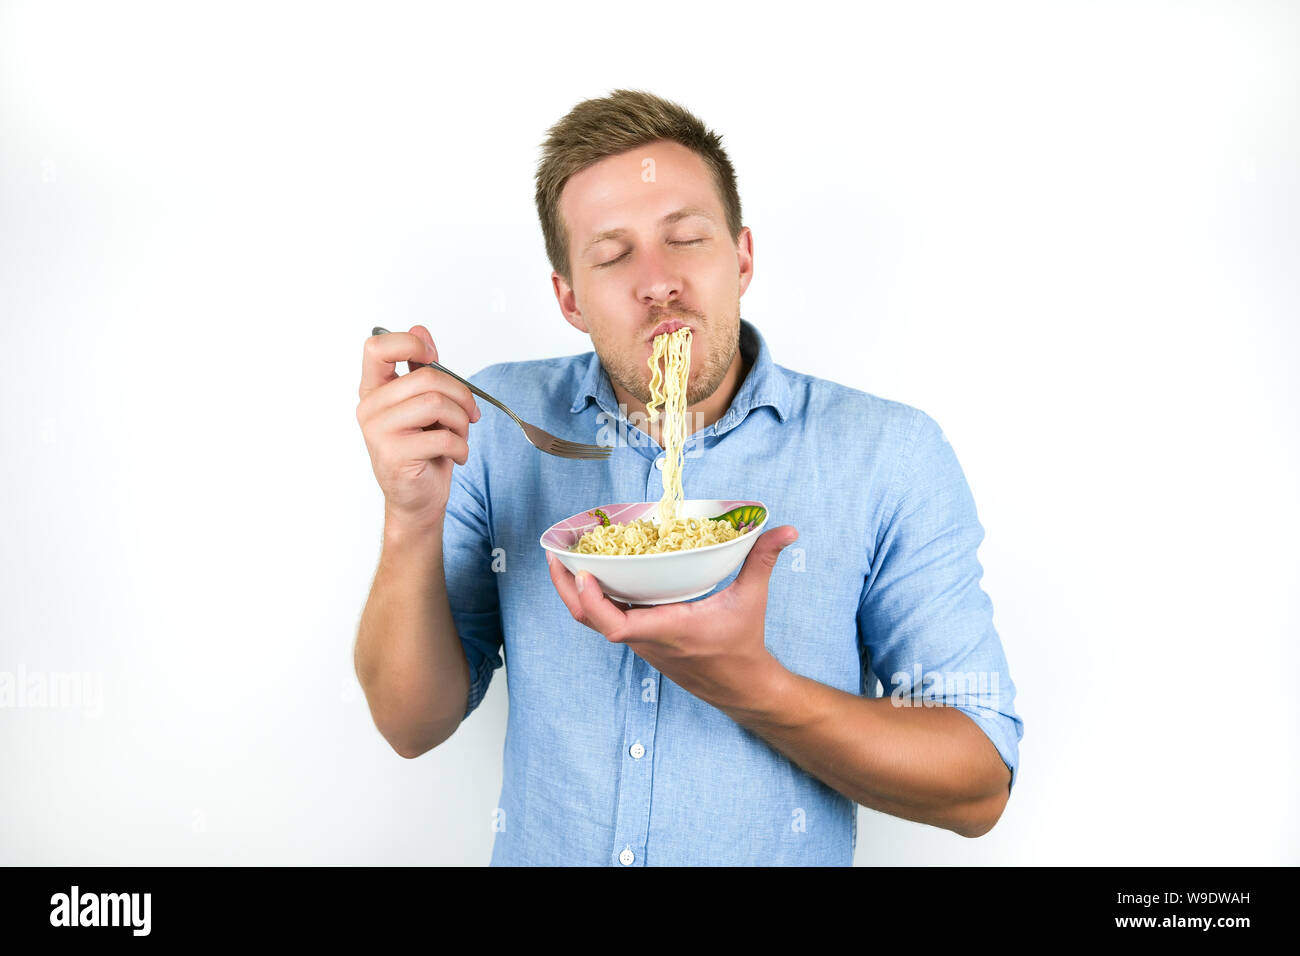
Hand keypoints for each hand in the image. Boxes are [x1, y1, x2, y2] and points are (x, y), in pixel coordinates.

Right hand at [356, 325, 481, 532]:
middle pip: (425, 377)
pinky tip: (457, 455)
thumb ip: (422, 370)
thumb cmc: (423, 450)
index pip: (377, 347)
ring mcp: (378, 431)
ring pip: (435, 403)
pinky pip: (442, 436)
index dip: (410, 343)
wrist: (417, 498)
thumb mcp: (425, 405)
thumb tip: (421, 329)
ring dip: (462, 421)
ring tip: (461, 435)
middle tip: (471, 412)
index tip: (432, 355)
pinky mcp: (394, 454)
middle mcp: (369, 407)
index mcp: (374, 389)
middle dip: (460, 394)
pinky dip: (461, 447)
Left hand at [547, 526, 798, 714]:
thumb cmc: (743, 647)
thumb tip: (785, 530)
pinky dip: (593, 599)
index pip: (615, 625)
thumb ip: (762, 561)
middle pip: (590, 620)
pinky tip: (593, 574)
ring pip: (594, 622)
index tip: (582, 574)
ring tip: (566, 557)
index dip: (592, 602)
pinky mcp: (642, 641)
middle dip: (566, 589)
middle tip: (555, 554)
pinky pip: (607, 620)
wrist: (741, 688)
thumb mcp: (752, 599)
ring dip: (575, 593)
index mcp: (667, 629)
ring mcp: (641, 642)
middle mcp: (646, 638)